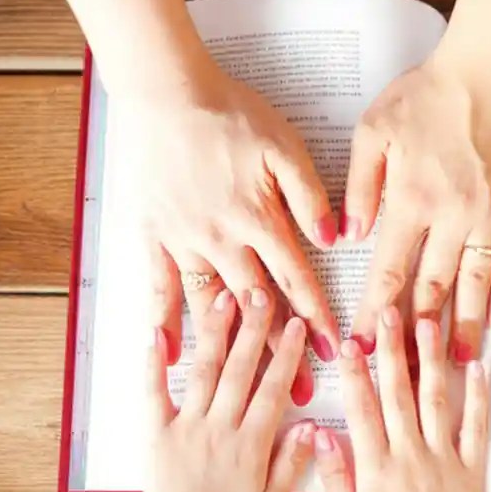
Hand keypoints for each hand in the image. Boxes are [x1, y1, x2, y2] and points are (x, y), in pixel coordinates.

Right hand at [117, 57, 341, 403]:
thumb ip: (310, 196)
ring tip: (244, 389)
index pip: (296, 281)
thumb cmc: (231, 115)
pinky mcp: (156, 236)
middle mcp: (223, 239)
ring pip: (213, 305)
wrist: (169, 96)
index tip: (333, 353)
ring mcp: (186, 241)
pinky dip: (163, 322)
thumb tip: (335, 238)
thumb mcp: (284, 146)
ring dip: (231, 348)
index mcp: (260, 219)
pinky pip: (160, 286)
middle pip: (258, 307)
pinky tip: (169, 355)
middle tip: (297, 394)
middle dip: (280, 353)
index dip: (316, 319)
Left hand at [117, 288, 316, 491]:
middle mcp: (220, 428)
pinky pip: (154, 392)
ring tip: (224, 299)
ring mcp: (187, 426)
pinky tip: (156, 334)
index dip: (287, 355)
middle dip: (255, 328)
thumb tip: (312, 426)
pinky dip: (154, 362)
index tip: (297, 325)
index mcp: (250, 444)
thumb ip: (292, 462)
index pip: (273, 389)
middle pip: (241, 369)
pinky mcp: (157, 432)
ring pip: (205, 372)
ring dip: (217, 333)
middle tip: (263, 294)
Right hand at [315, 307, 490, 491]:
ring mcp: (442, 458)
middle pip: (398, 392)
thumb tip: (321, 434)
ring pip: (435, 399)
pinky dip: (477, 395)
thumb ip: (336, 475)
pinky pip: (474, 426)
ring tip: (428, 324)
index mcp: (376, 467)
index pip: (362, 408)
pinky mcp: (469, 468)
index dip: (355, 372)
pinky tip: (476, 367)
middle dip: (392, 349)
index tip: (350, 341)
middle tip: (390, 313)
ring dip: (430, 359)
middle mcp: (409, 455)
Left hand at [343, 42, 490, 361]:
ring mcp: (490, 216)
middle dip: (416, 335)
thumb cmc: (429, 94)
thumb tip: (351, 236)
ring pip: (475, 284)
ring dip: (465, 327)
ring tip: (457, 362)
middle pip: (431, 289)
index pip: (388, 273)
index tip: (364, 346)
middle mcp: (452, 217)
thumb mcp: (372, 131)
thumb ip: (359, 186)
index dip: (375, 315)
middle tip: (408, 371)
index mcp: (410, 201)